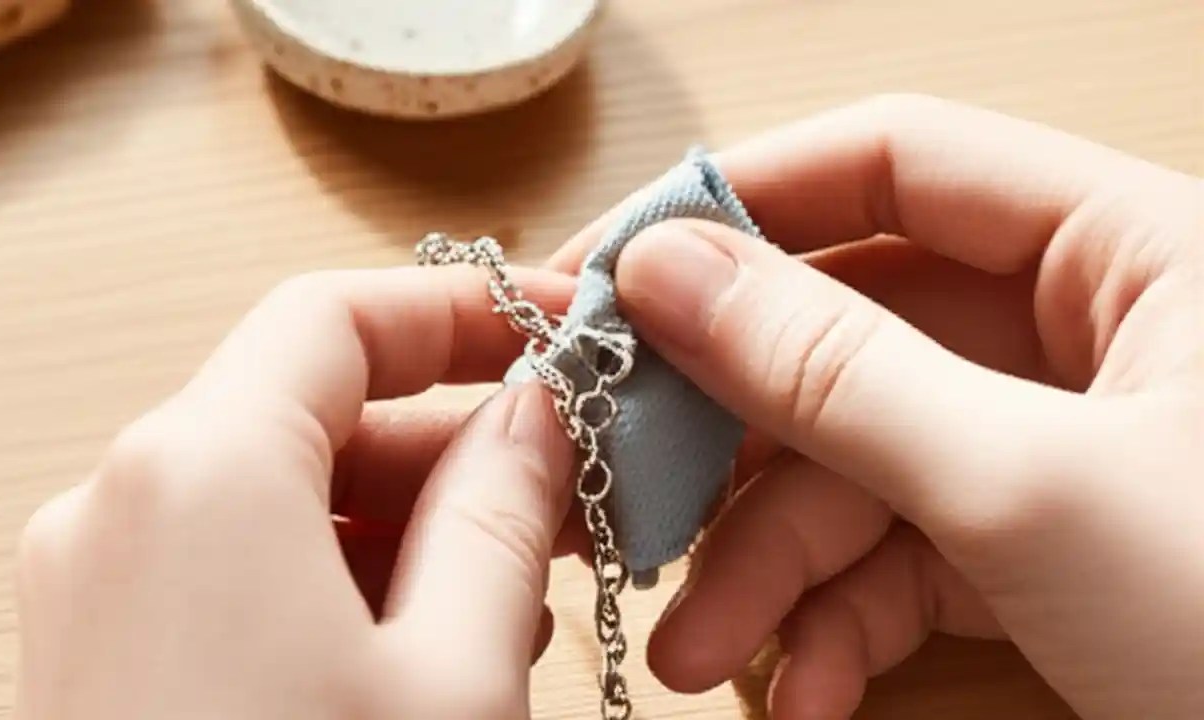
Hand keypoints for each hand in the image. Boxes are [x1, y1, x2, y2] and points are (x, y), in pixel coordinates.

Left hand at [14, 267, 581, 719]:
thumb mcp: (457, 674)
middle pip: (311, 404)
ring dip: (408, 514)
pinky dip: (344, 574)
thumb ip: (502, 510)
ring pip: (282, 491)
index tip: (550, 323)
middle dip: (450, 434)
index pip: (336, 316)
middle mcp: (124, 505)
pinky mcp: (107, 654)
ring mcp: (101, 584)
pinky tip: (428, 640)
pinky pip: (241, 566)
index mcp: (200, 469)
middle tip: (568, 478)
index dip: (456, 308)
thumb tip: (536, 410)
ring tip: (519, 577)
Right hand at [553, 95, 1202, 719]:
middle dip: (737, 441)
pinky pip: (901, 557)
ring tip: (703, 653)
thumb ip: (835, 372)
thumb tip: (671, 271)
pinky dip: (838, 624)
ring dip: (770, 566)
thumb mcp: (1028, 489)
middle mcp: (1082, 335)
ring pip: (857, 467)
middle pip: (850, 338)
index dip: (745, 203)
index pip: (897, 166)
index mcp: (1124, 251)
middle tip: (627, 491)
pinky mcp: (1037, 548)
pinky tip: (803, 690)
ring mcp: (1053, 447)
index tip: (616, 267)